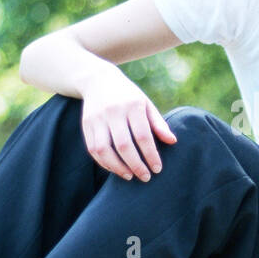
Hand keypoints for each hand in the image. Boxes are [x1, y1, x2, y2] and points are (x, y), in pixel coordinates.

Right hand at [80, 65, 177, 180]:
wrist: (98, 80)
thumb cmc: (128, 96)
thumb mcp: (146, 104)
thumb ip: (158, 124)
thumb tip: (172, 142)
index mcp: (132, 105)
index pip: (143, 135)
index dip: (151, 155)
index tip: (157, 169)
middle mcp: (113, 111)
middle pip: (123, 145)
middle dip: (135, 165)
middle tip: (145, 177)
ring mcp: (97, 118)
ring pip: (104, 149)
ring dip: (117, 167)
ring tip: (129, 176)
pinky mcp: (86, 125)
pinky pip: (93, 149)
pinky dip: (104, 162)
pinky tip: (115, 169)